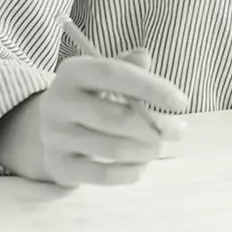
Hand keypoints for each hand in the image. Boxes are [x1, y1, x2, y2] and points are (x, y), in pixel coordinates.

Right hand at [0, 47, 190, 185]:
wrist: (50, 129)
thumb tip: (144, 57)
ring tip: (159, 146)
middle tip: (179, 130)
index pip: (113, 74)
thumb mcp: (105, 77)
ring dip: (146, 150)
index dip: (151, 87)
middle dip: (156, 127)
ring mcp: (55, 136)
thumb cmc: (91, 98)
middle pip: (116, 117)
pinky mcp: (59, 166)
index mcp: (72, 72)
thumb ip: (127, 67)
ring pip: (112, 148)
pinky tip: (141, 165)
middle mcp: (58, 102)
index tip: (182, 103)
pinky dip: (130, 172)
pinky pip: (102, 174)